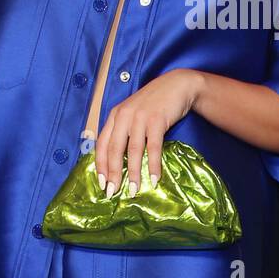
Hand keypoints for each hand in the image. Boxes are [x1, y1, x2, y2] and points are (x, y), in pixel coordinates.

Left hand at [95, 68, 201, 196]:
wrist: (177, 85)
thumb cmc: (155, 103)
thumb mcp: (134, 113)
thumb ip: (124, 130)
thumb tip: (118, 159)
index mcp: (115, 115)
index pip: (102, 144)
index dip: (100, 165)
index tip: (101, 183)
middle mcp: (124, 116)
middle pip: (114, 150)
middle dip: (113, 173)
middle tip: (113, 192)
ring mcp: (140, 118)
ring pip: (133, 151)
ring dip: (133, 173)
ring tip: (133, 190)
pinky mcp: (156, 121)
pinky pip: (153, 148)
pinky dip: (153, 165)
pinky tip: (154, 178)